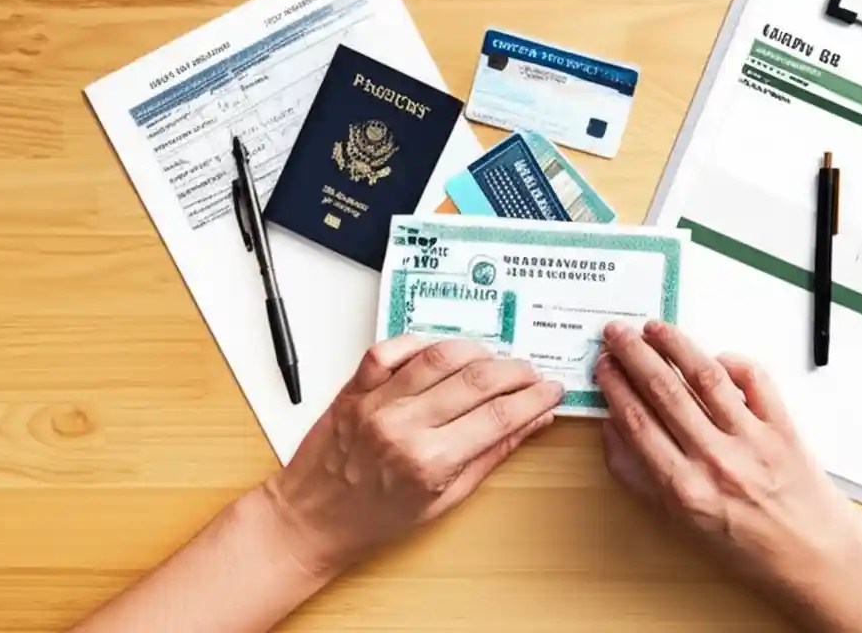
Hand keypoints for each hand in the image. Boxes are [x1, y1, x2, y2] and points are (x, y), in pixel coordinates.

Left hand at [261, 336, 563, 579]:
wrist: (311, 520)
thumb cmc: (373, 519)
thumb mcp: (445, 500)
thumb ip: (492, 455)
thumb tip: (532, 423)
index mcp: (430, 462)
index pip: (499, 416)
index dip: (534, 399)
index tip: (551, 391)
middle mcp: (403, 426)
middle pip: (476, 380)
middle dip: (515, 372)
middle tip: (530, 374)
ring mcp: (376, 403)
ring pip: (440, 356)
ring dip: (477, 351)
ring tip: (493, 360)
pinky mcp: (355, 388)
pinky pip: (391, 349)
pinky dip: (421, 342)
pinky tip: (441, 350)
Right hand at [595, 321, 861, 601]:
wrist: (814, 556)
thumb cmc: (747, 545)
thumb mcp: (680, 523)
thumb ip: (640, 477)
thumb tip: (613, 430)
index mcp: (685, 488)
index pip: (638, 421)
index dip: (615, 387)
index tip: (603, 365)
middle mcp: (717, 460)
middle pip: (664, 390)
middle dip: (634, 354)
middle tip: (617, 332)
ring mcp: (752, 440)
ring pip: (705, 376)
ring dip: (675, 344)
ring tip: (654, 328)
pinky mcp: (782, 427)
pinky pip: (755, 380)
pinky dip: (734, 361)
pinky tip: (715, 355)